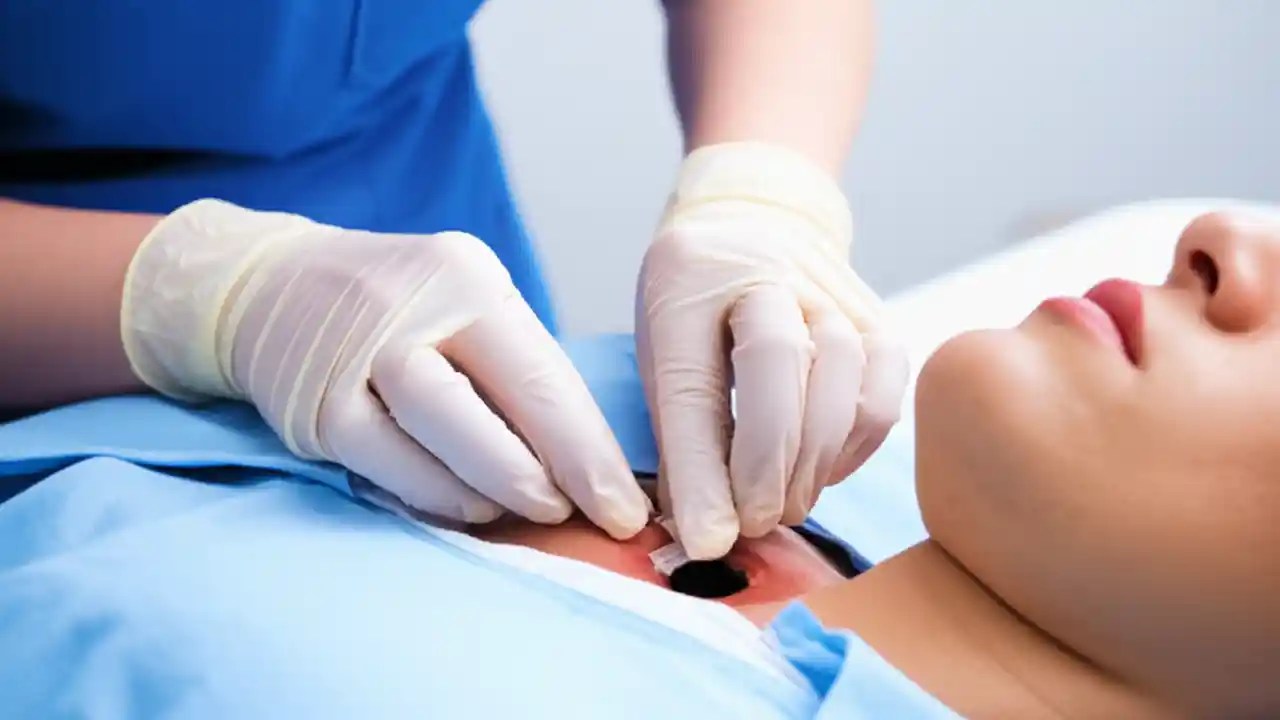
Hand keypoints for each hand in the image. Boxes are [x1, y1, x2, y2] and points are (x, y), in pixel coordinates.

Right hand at [122, 200, 649, 537]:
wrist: (269, 287)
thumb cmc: (397, 307)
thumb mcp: (462, 303)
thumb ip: (516, 370)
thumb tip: (586, 465)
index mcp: (467, 277)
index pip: (545, 374)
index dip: (591, 451)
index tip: (628, 505)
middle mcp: (411, 307)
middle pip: (500, 405)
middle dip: (559, 476)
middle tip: (595, 519)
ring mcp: (356, 356)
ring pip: (445, 436)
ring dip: (500, 489)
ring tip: (537, 511)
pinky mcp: (315, 407)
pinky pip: (389, 467)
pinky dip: (438, 495)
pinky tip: (471, 509)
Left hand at [637, 143, 908, 558]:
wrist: (758, 222)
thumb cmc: (698, 306)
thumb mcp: (664, 353)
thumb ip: (681, 435)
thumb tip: (703, 534)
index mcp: (687, 278)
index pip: (694, 382)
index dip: (701, 471)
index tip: (708, 540)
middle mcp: (764, 272)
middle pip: (777, 368)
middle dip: (765, 467)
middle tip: (751, 524)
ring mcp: (829, 292)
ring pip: (842, 381)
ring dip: (812, 465)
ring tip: (781, 505)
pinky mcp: (877, 320)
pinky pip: (883, 396)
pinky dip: (854, 448)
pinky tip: (821, 471)